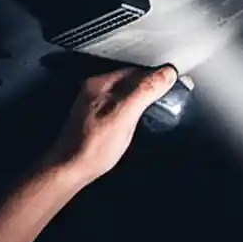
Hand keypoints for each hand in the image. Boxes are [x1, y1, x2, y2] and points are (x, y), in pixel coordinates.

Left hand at [44, 65, 178, 183]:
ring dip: (141, 100)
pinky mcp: (94, 121)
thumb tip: (167, 72)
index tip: (173, 84)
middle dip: (149, 87)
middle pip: (130, 82)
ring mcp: (93, 106)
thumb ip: (145, 91)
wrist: (69, 171)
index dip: (155, 77)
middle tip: (168, 97)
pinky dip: (132, 111)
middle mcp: (94, 91)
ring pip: (124, 96)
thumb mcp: (124, 115)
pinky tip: (138, 122)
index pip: (135, 71)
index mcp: (100, 84)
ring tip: (158, 109)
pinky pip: (119, 108)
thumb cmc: (93, 145)